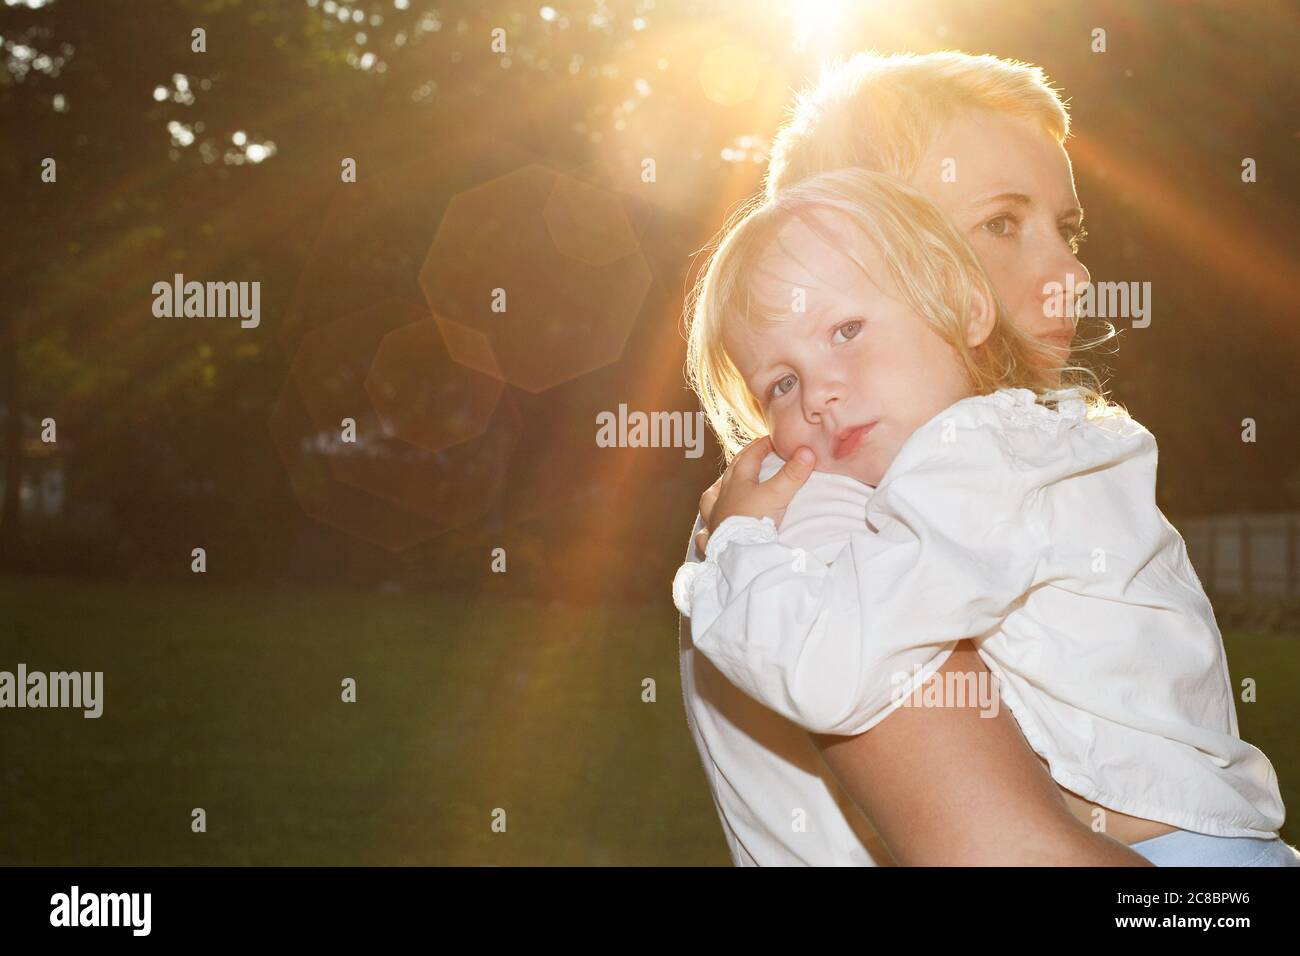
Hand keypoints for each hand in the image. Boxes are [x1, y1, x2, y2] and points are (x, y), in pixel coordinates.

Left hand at [693, 437, 815, 555]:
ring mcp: (715, 518)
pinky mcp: (713, 540)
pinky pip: (705, 534)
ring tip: (721, 487)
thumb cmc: (756, 521)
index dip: (762, 446)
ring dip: (717, 489)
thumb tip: (807, 450)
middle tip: (753, 452)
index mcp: (738, 483)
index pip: (750, 457)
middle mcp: (722, 497)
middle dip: (743, 460)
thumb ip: (793, 474)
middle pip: (731, 472)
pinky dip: (706, 530)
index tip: (772, 439)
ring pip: (710, 498)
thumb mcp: (778, 495)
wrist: (740, 552)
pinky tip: (706, 532)